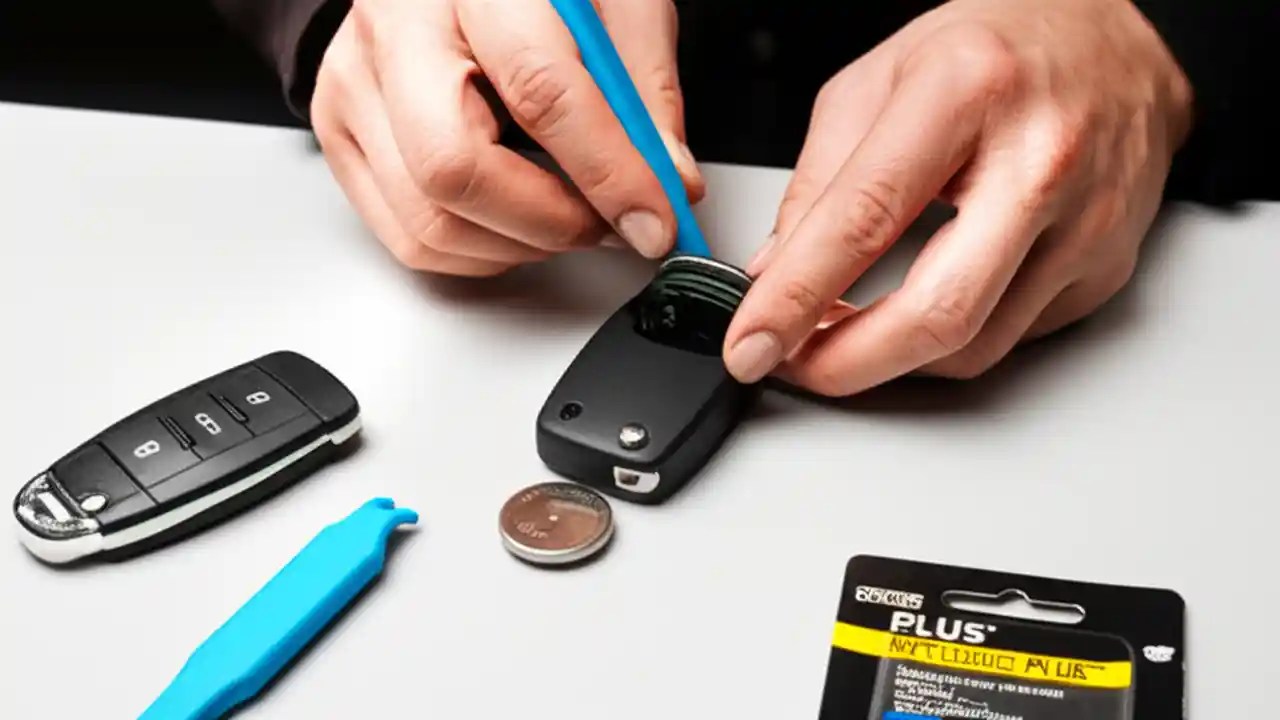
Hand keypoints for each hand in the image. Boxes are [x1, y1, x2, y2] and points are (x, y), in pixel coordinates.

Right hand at [311, 0, 702, 275]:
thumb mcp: (616, 1)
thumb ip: (644, 88)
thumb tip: (669, 183)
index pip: (539, 89)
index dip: (607, 170)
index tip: (654, 218)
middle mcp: (393, 27)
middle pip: (453, 168)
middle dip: (548, 223)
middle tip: (605, 223)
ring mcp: (354, 83)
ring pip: (428, 219)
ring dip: (520, 246)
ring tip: (567, 214)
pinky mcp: (338, 132)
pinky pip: (407, 236)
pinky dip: (478, 251)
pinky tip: (516, 219)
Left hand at [722, 0, 1192, 393]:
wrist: (1115, 38)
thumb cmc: (999, 45)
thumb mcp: (879, 78)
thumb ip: (819, 178)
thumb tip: (776, 270)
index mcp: (968, 93)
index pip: (864, 220)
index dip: (795, 298)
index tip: (751, 343)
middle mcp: (1041, 161)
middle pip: (937, 312)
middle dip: (846, 364)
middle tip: (793, 366)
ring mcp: (1087, 222)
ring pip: (974, 346)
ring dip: (891, 360)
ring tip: (841, 335)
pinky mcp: (1104, 268)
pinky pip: (1011, 338)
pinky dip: (947, 341)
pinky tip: (914, 311)